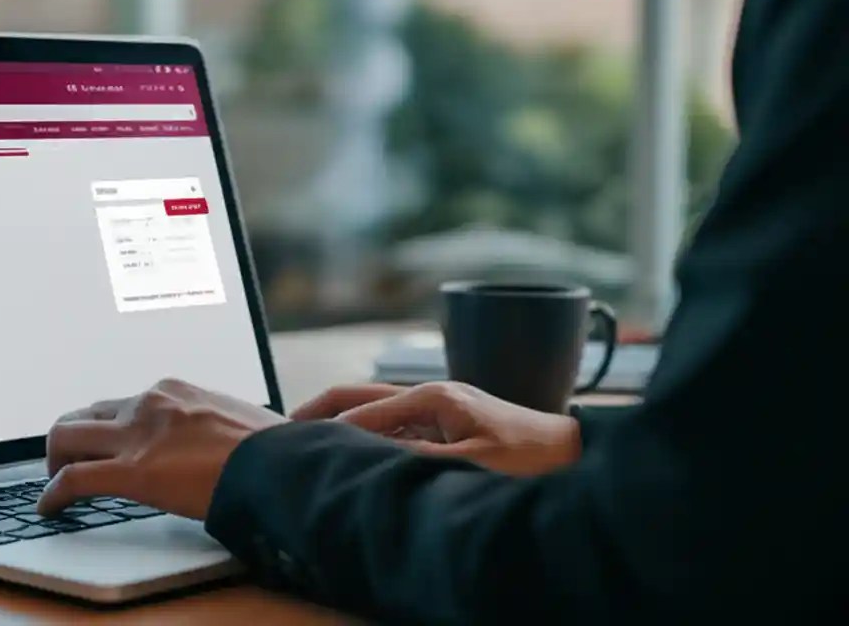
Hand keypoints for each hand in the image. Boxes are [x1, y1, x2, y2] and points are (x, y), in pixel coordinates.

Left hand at [37, 378, 287, 518]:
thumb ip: (214, 427)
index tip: (103, 442)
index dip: (105, 427)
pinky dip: (53, 495)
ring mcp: (139, 434)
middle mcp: (150, 403)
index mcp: (175, 391)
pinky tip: (50, 509)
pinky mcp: (133, 471)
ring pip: (65, 437)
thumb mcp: (238, 424)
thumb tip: (225, 445)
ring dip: (53, 462)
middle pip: (83, 414)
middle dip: (68, 440)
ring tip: (55, 484)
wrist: (283, 465)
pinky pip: (73, 479)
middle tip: (67, 462)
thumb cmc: (274, 451)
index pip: (122, 403)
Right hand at [294, 381, 580, 475]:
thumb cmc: (529, 458)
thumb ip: (415, 459)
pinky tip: (352, 452)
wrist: (573, 455)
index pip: (362, 410)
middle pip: (360, 395)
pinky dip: (367, 434)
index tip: (294, 443)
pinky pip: (395, 426)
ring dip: (342, 422)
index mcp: (433, 397)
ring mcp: (438, 407)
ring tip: (308, 441)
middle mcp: (431, 395)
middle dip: (321, 410)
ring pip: (375, 410)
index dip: (326, 429)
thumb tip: (367, 456)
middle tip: (284, 430)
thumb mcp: (469, 462)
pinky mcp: (447, 423)